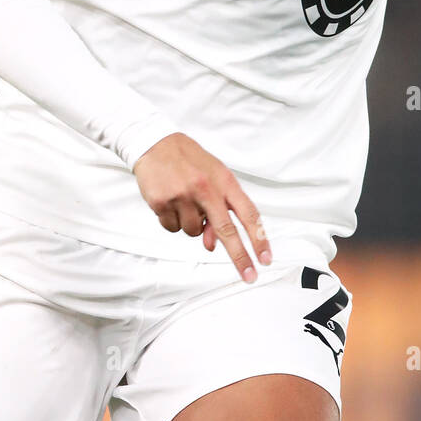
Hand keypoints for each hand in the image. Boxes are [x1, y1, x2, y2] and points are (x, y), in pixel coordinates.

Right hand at [132, 133, 271, 280]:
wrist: (155, 143)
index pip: (248, 213)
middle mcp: (206, 189)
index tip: (265, 258)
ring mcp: (183, 196)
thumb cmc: (190, 161)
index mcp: (224, 181)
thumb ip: (219, 209)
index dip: (259, 238)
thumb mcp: (212, 178)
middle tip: (249, 277)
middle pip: (227, 230)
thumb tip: (212, 244)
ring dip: (192, 225)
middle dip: (240, 257)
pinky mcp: (161, 203)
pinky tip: (170, 202)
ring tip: (185, 202)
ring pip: (194, 233)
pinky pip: (172, 228)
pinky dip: (172, 221)